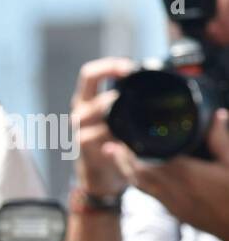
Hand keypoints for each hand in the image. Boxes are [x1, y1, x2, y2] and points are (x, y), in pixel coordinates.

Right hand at [70, 57, 135, 196]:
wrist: (102, 175)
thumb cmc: (114, 143)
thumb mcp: (119, 119)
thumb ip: (128, 103)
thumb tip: (161, 88)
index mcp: (88, 99)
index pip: (90, 73)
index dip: (109, 65)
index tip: (130, 67)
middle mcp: (80, 109)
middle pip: (91, 82)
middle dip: (117, 81)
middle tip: (135, 92)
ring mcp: (79, 126)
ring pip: (97, 107)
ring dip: (116, 109)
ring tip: (130, 118)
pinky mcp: (82, 144)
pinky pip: (97, 133)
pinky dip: (114, 134)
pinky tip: (123, 137)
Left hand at [105, 108, 228, 240]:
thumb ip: (220, 140)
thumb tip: (216, 116)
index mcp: (187, 174)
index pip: (149, 159)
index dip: (132, 149)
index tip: (122, 137)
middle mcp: (173, 190)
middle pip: (138, 172)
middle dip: (122, 158)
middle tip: (111, 146)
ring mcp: (172, 204)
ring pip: (141, 185)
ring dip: (126, 170)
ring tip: (115, 157)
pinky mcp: (175, 212)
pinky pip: (150, 195)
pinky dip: (139, 183)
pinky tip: (136, 176)